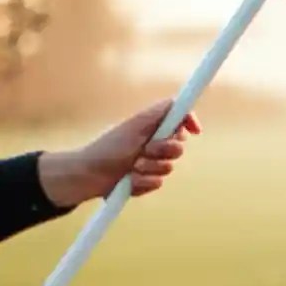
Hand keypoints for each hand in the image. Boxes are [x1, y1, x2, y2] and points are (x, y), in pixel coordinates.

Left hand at [38, 100, 201, 207]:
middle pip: (179, 147)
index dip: (189, 124)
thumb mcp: (137, 124)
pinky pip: (157, 183)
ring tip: (131, 167)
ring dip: (150, 168)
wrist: (90, 175)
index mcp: (153, 128)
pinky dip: (143, 182)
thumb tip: (182, 103)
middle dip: (163, 151)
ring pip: (169, 167)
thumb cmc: (109, 147)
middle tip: (145, 150)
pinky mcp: (147, 181)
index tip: (195, 131)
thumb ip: (161, 111)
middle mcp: (155, 145)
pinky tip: (129, 180)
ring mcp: (152, 164)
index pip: (180, 122)